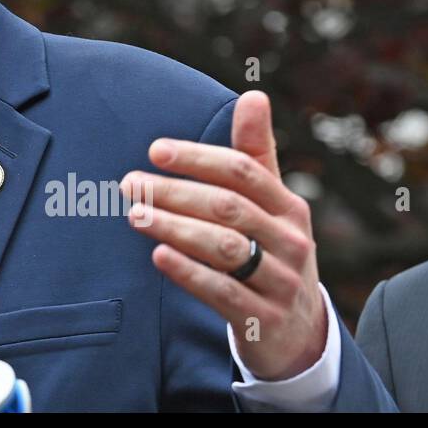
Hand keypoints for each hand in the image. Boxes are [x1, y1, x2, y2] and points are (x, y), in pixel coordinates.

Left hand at [120, 90, 328, 379]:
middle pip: (228, 207)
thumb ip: (256, 153)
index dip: (198, 158)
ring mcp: (280, 282)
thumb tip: (253, 94)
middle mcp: (290, 241)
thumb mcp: (272, 205)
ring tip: (134, 214)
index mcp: (289, 207)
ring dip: (175, 228)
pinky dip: (189, 272)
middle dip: (175, 192)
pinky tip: (158, 255)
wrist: (298, 333)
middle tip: (129, 183)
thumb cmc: (272, 252)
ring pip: (224, 247)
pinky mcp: (264, 319)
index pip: (243, 171)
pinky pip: (224, 291)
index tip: (155, 150)